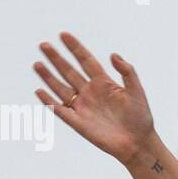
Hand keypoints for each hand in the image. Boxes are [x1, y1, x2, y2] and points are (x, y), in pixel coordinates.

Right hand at [33, 33, 154, 164]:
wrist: (138, 144)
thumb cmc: (140, 118)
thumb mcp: (137, 91)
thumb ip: (127, 72)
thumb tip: (113, 54)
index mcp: (104, 83)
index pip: (86, 61)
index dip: (75, 48)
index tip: (63, 35)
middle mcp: (90, 92)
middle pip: (69, 71)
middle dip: (56, 59)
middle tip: (43, 45)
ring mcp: (83, 107)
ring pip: (61, 88)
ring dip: (49, 77)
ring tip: (37, 64)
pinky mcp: (78, 123)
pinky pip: (60, 110)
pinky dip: (49, 101)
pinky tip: (40, 91)